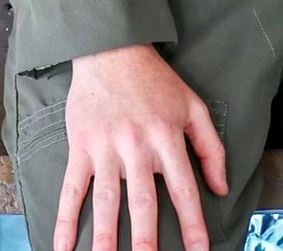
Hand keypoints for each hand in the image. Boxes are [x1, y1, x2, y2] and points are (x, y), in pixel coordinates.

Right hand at [56, 43, 228, 250]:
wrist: (114, 51)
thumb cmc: (157, 82)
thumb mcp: (193, 106)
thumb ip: (211, 147)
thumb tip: (221, 187)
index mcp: (168, 137)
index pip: (184, 188)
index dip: (193, 223)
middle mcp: (138, 146)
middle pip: (144, 202)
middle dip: (147, 240)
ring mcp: (107, 148)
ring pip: (107, 201)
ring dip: (106, 237)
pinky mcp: (81, 147)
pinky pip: (72, 189)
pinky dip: (65, 219)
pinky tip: (61, 247)